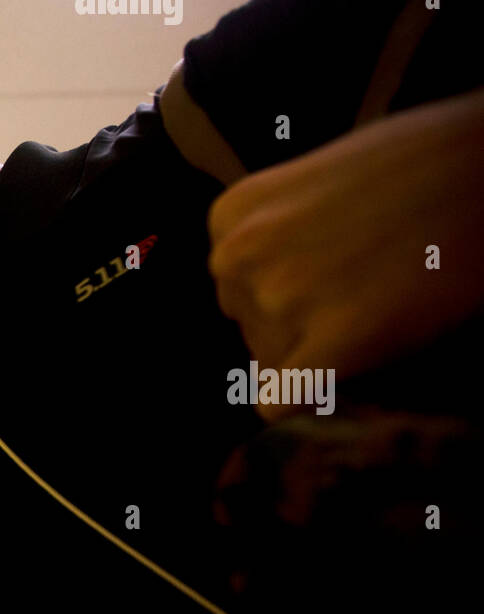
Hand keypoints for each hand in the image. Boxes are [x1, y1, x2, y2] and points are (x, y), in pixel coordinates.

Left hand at [208, 90, 483, 421]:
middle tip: (371, 292)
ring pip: (272, 367)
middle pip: (252, 329)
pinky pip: (281, 404)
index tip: (343, 271)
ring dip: (320, 356)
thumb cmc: (430, 161)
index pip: (237, 288)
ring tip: (384, 306)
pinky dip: (312, 397)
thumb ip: (283, 232)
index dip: (291, 292)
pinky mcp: (326, 344)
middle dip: (301, 325)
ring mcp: (277, 301)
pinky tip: (357, 367)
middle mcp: (237, 257)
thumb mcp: (323, 179)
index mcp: (232, 215)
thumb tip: (271, 293)